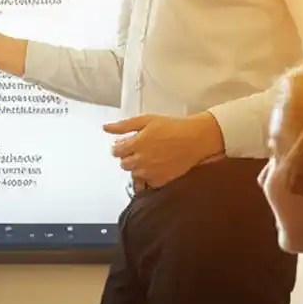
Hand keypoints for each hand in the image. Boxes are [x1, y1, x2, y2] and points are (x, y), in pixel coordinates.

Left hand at [105, 113, 224, 187]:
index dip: (120, 147)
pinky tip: (156, 167)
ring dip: (138, 167)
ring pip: (134, 174)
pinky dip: (148, 177)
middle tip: (141, 150)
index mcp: (136, 143)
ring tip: (150, 158)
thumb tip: (105, 128)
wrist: (197, 139)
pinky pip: (146, 183)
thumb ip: (124, 126)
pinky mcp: (160, 181)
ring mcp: (150, 172)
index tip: (127, 144)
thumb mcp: (147, 120)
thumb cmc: (173, 127)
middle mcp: (141, 160)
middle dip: (129, 157)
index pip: (116, 151)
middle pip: (123, 164)